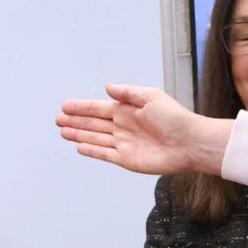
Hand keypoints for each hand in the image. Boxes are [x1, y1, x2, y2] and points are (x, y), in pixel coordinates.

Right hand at [56, 84, 232, 175]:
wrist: (189, 142)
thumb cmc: (175, 118)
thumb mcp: (151, 97)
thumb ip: (128, 93)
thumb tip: (107, 88)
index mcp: (128, 110)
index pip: (98, 108)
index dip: (81, 107)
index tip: (65, 105)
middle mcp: (123, 127)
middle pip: (93, 123)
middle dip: (75, 121)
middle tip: (58, 119)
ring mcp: (124, 144)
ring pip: (95, 138)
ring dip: (79, 134)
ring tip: (62, 131)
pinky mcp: (127, 159)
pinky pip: (104, 154)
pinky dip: (92, 150)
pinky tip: (79, 146)